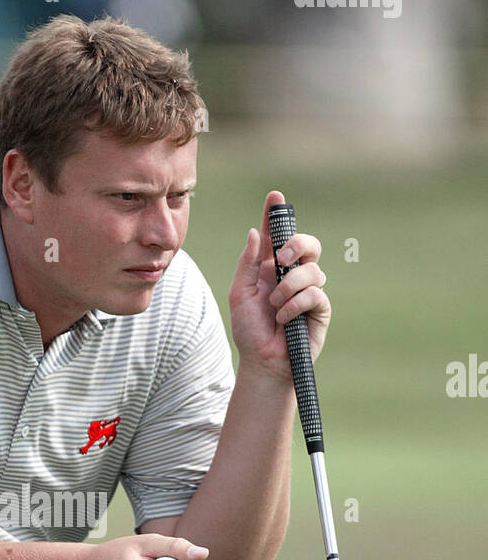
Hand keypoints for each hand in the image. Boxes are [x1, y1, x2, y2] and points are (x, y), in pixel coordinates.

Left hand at [228, 190, 330, 383]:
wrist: (262, 362)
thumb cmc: (249, 330)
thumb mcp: (239, 293)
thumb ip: (246, 263)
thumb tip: (255, 233)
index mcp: (271, 267)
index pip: (277, 236)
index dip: (277, 215)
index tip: (275, 196)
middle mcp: (293, 275)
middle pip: (308, 243)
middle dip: (297, 243)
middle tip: (282, 257)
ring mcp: (309, 291)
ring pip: (312, 270)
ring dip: (289, 286)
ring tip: (274, 306)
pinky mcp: (320, 309)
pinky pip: (314, 294)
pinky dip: (295, 304)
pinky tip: (283, 318)